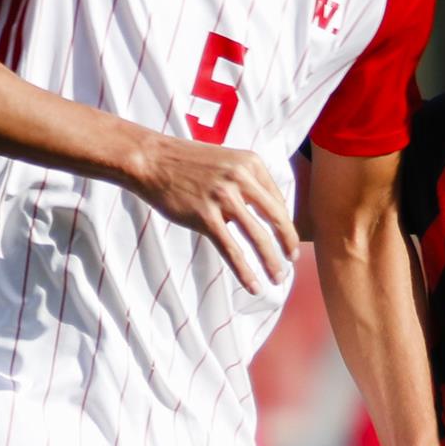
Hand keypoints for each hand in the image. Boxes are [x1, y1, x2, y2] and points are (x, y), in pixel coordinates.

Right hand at [124, 133, 298, 293]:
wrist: (152, 160)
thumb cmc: (187, 162)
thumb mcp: (226, 161)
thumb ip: (247, 181)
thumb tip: (266, 214)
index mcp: (250, 164)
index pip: (278, 200)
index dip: (286, 224)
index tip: (288, 241)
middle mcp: (241, 179)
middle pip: (276, 219)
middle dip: (288, 243)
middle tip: (292, 260)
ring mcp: (223, 198)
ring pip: (258, 237)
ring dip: (271, 261)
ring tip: (278, 278)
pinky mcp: (205, 217)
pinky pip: (231, 250)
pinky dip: (245, 271)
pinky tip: (254, 285)